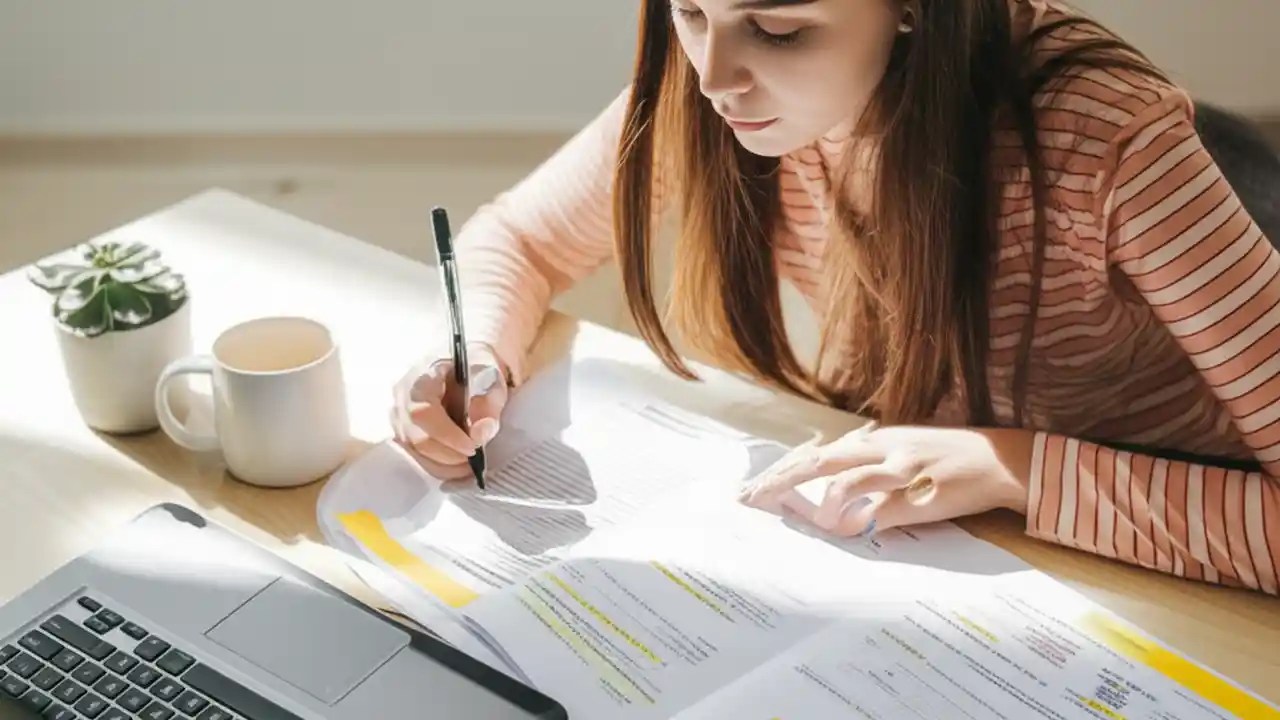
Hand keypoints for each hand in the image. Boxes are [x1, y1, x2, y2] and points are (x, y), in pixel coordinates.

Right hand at [390, 343, 508, 479]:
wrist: (465, 364)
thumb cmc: (476, 368)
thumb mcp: (492, 379)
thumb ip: (489, 405)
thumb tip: (479, 436)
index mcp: (421, 377)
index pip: (424, 412)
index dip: (447, 435)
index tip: (473, 447)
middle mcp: (402, 397)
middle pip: (416, 437)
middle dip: (448, 455)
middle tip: (475, 459)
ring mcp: (399, 416)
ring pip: (414, 452)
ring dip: (444, 465)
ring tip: (469, 466)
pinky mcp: (403, 432)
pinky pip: (415, 456)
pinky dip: (438, 466)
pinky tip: (458, 466)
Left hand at [738, 424, 1030, 536]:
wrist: (999, 458)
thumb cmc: (947, 458)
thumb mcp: (902, 453)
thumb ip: (866, 467)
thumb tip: (827, 488)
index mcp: (874, 440)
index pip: (818, 452)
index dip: (784, 469)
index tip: (755, 486)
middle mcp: (882, 448)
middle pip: (820, 460)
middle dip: (782, 480)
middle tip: (751, 498)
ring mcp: (901, 468)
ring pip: (848, 478)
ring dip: (817, 501)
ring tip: (795, 518)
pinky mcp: (921, 493)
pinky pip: (881, 510)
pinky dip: (857, 520)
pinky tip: (838, 529)